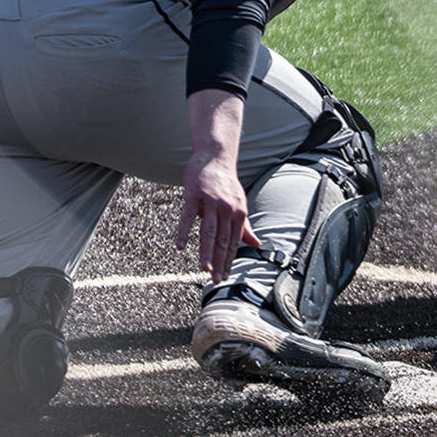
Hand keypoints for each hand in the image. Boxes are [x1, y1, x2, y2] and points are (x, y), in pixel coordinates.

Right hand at [178, 90, 259, 280]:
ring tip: (205, 269)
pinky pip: (187, 217)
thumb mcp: (239, 204)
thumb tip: (257, 244)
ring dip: (206, 251)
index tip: (226, 277)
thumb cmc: (226, 183)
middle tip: (217, 280)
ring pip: (208, 231)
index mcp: (239, 213)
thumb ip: (245, 227)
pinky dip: (183, 232)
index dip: (230, 261)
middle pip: (223, 240)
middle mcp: (227, 209)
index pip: (234, 242)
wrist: (215, 157)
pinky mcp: (194, 195)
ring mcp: (210, 202)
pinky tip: (180, 246)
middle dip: (220, 262)